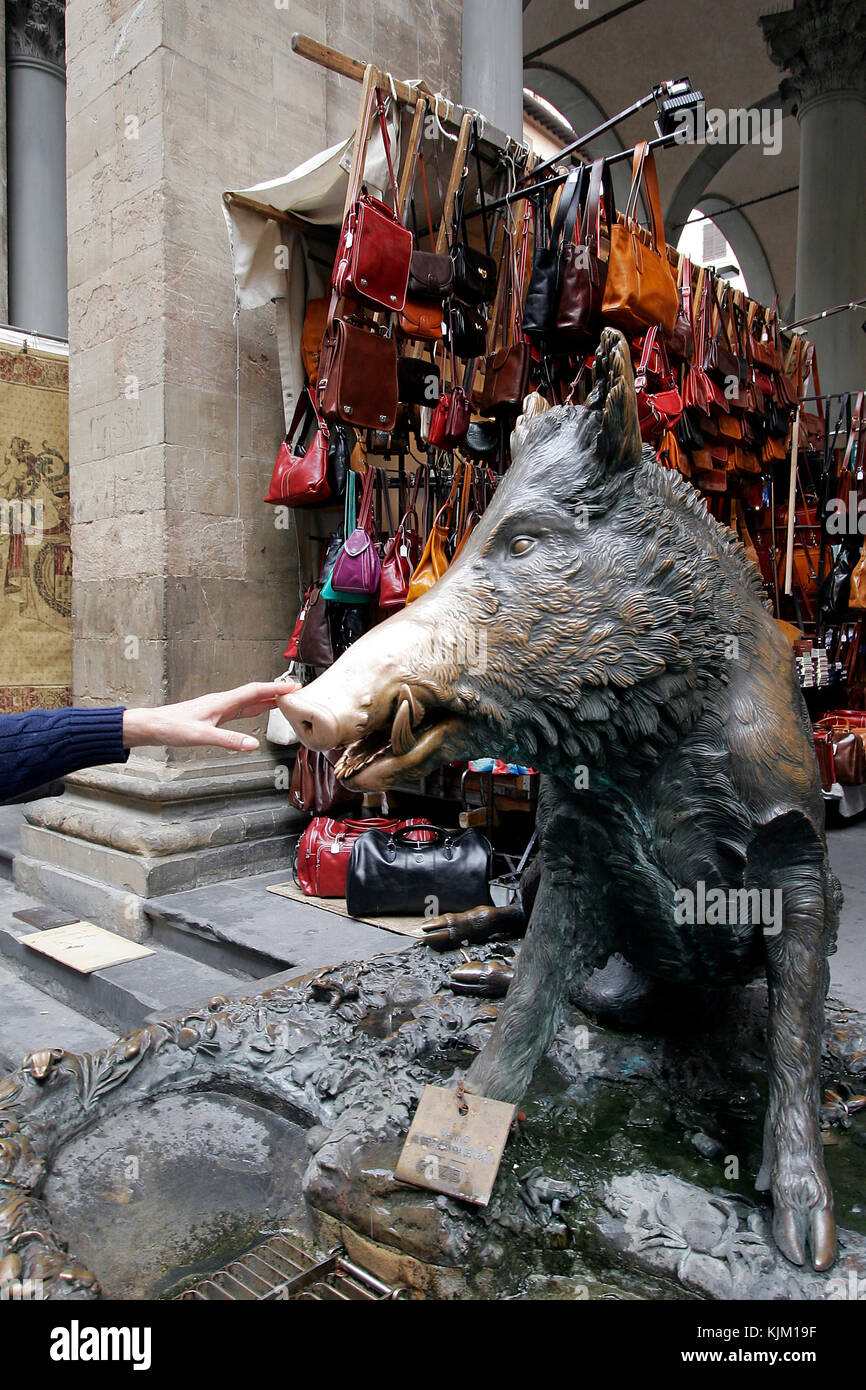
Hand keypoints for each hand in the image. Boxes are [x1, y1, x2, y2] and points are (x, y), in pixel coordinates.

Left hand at [122, 681, 300, 752]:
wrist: (152, 726)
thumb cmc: (172, 727)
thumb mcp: (202, 736)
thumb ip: (228, 740)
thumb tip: (252, 744)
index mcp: (222, 702)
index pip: (255, 691)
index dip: (275, 688)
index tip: (294, 687)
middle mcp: (222, 702)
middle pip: (255, 693)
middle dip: (276, 692)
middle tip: (296, 692)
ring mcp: (218, 708)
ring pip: (248, 701)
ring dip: (266, 699)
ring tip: (283, 701)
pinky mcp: (213, 715)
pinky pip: (239, 709)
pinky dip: (253, 708)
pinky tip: (256, 712)